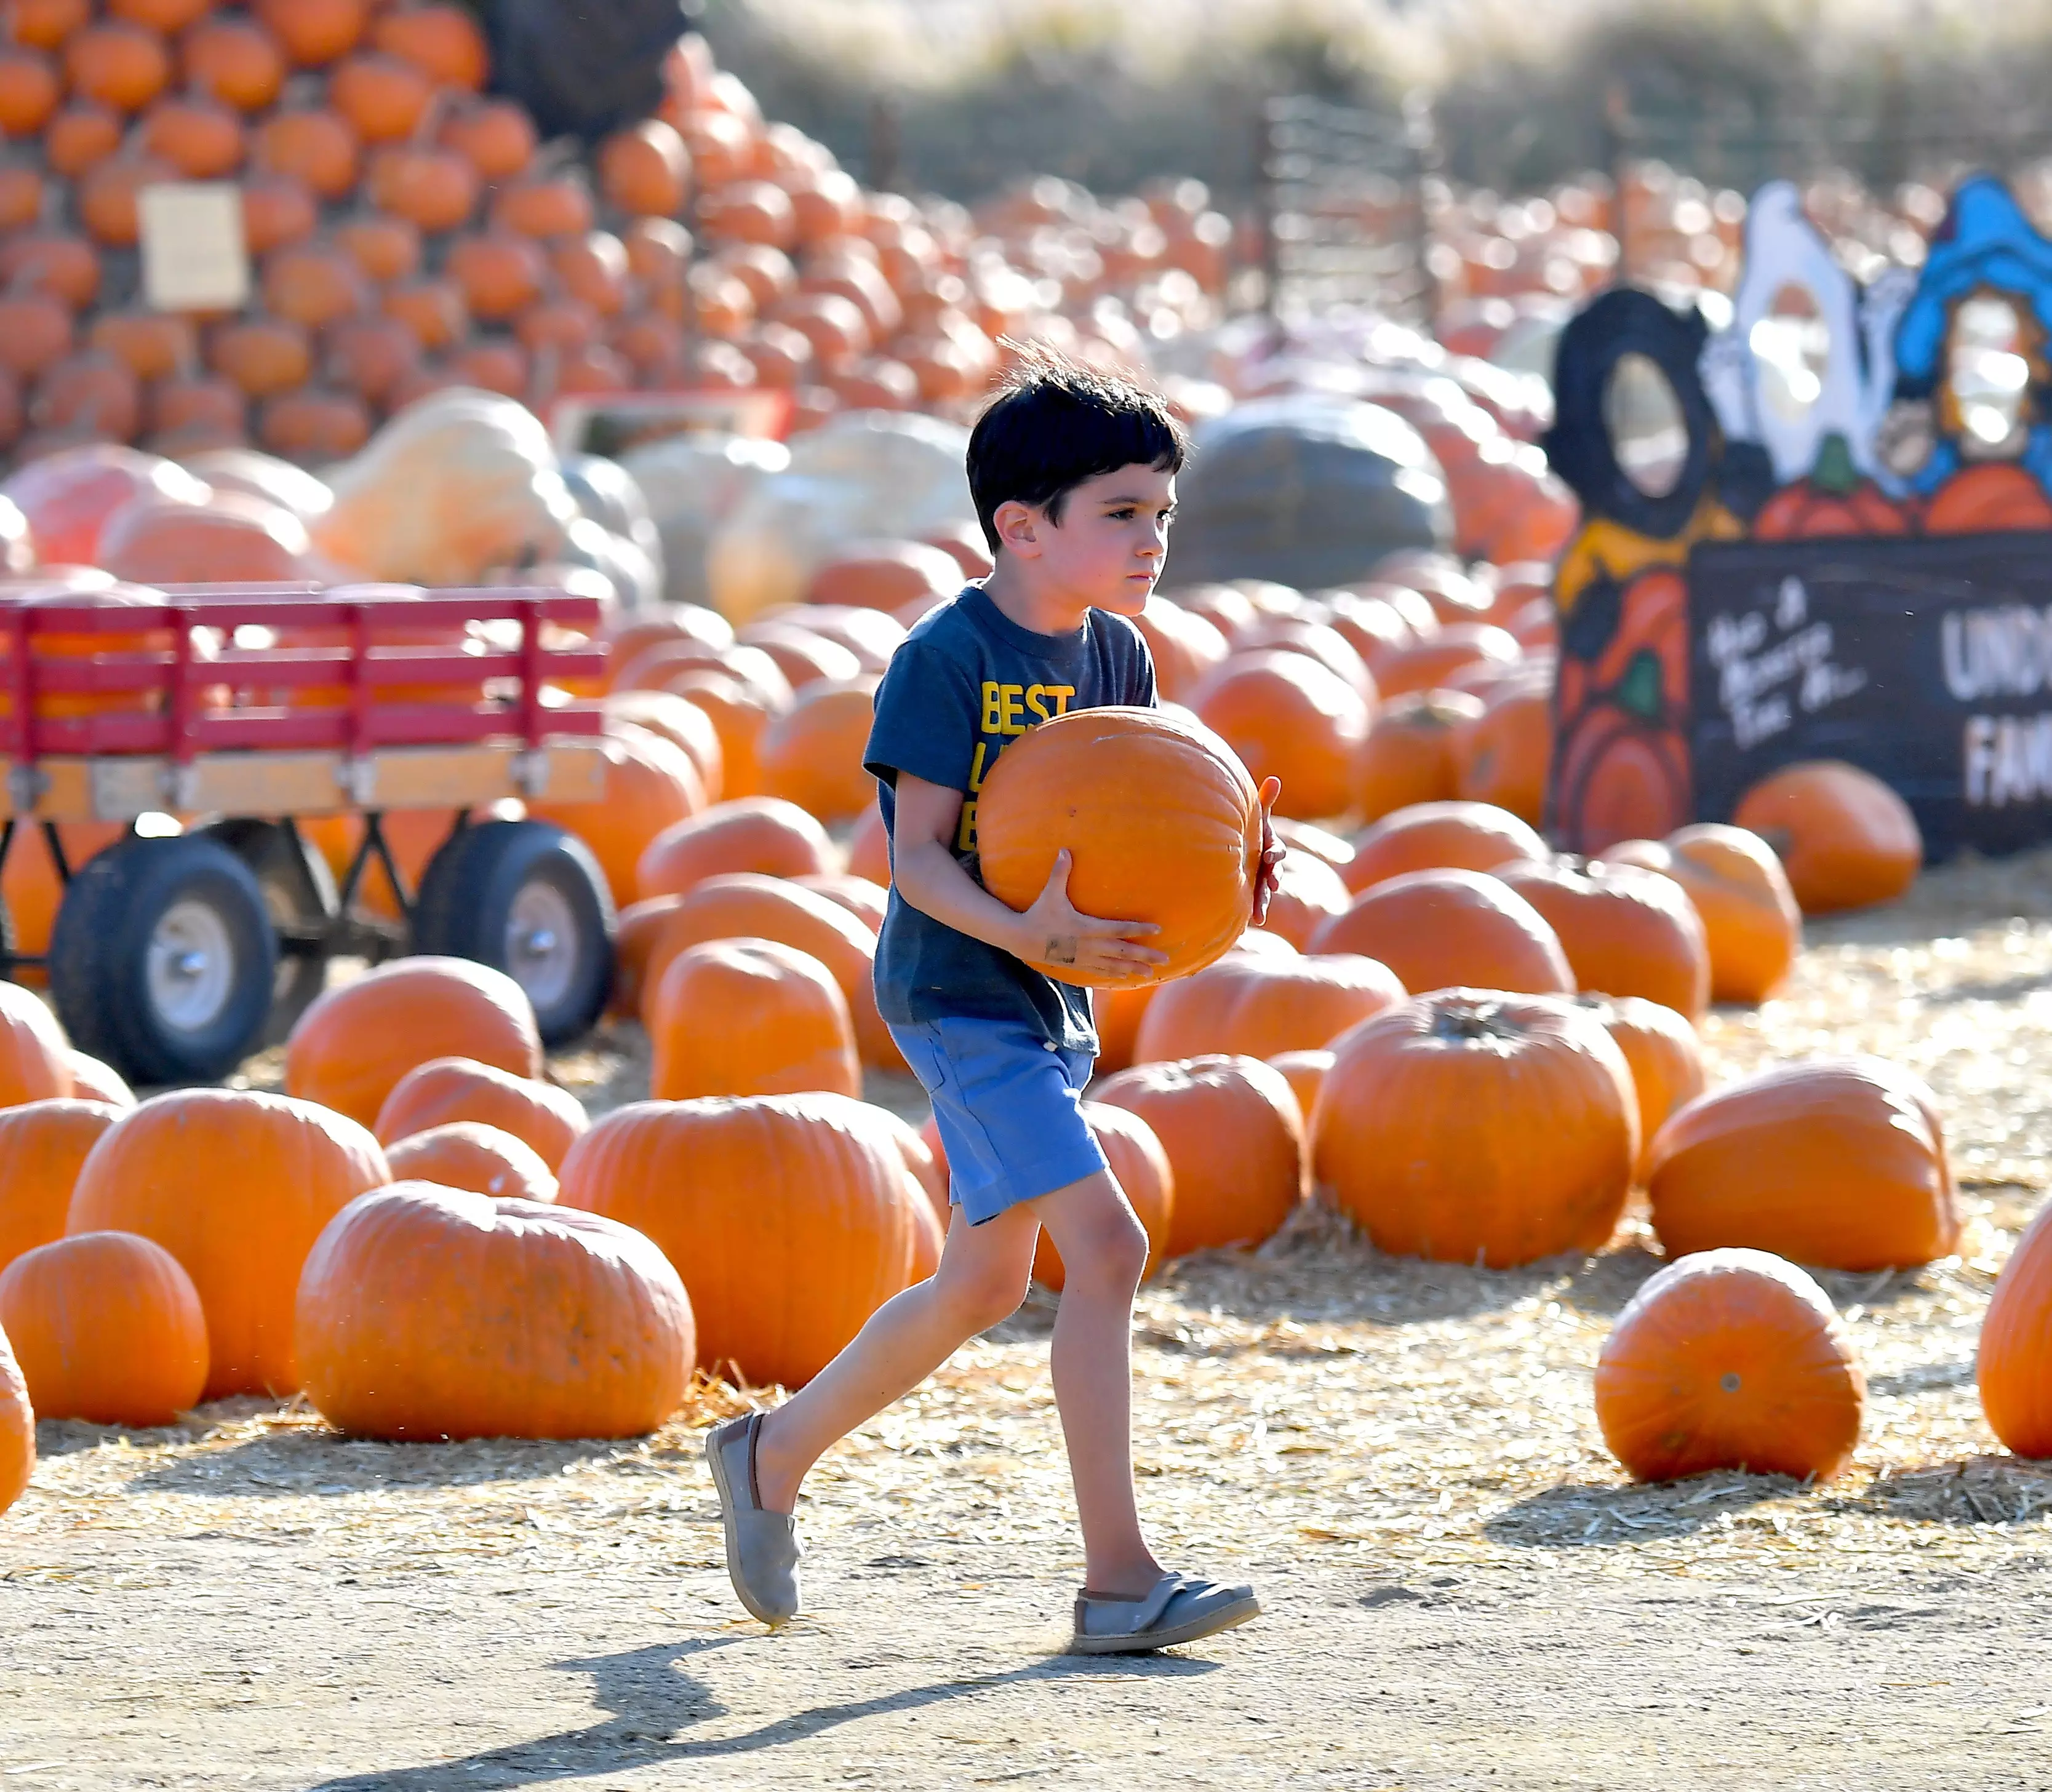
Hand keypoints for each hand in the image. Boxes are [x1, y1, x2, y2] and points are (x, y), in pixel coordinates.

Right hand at [1017, 849, 1166, 980]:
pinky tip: (1126, 977)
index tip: (1157, 929)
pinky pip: (1100, 972)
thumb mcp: (1050, 894)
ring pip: (1114, 966)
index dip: (1139, 929)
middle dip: (1144, 955)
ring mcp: (1084, 958)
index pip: (1119, 929)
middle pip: (1123, 952)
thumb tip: (1065, 850)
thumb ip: (1060, 873)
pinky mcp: (1078, 965)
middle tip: (1165, 960)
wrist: (1022, 940)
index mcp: (1087, 928)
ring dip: (1133, 969)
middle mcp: (1089, 946)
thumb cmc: (1038, 914)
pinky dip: (1115, 975)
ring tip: (1150, 974)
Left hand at [1251, 776, 1284, 926]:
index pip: (1276, 851)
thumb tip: (1274, 778)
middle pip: (1272, 876)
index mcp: (1270, 848)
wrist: (1237, 842)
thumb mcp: (1256, 815)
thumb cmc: (1249, 826)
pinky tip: (1241, 929)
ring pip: (1261, 894)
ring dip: (1261, 905)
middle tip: (1271, 887)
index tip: (1269, 856)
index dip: (1275, 854)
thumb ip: (1265, 801)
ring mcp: (1257, 880)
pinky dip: (1246, 913)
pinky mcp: (1247, 891)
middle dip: (1271, 882)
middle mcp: (1266, 867)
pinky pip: (1248, 903)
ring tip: (1257, 918)